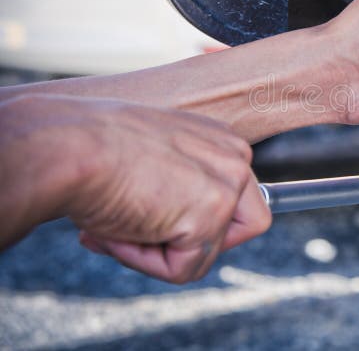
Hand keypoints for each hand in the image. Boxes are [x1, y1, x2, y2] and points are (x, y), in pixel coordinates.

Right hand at [0, 94, 269, 282]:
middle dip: (192, 241)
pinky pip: (185, 268)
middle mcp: (235, 155)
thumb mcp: (147, 160)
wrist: (67, 147)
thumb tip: (170, 224)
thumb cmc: (90, 148)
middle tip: (141, 231)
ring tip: (114, 226)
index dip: (189, 222)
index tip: (145, 216)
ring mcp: (228, 183)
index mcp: (219, 139)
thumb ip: (174, 185)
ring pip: (209, 251)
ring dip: (158, 252)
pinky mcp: (212, 213)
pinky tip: (116, 232)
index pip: (232, 198)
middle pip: (243, 226)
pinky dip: (145, 262)